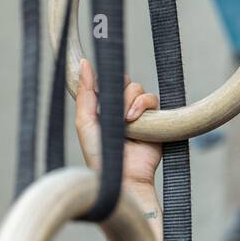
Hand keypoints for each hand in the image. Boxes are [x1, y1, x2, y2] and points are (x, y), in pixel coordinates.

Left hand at [75, 57, 162, 190]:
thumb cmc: (100, 155)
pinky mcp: (155, 120)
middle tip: (114, 111)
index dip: (105, 81)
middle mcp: (121, 110)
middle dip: (118, 92)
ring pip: (137, 88)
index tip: (100, 82)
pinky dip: (143, 105)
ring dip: (130, 101)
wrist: (124, 177)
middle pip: (123, 81)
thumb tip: (84, 63)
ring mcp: (138, 114)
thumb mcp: (85, 123)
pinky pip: (152, 98)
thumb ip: (85, 94)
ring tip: (125, 121)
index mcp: (103, 110)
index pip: (107, 83)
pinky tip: (135, 120)